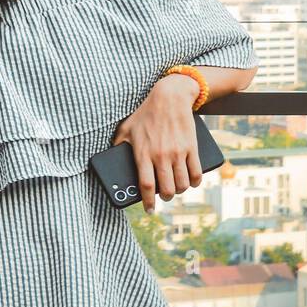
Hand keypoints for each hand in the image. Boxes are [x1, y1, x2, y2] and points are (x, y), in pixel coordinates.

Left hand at [110, 73, 202, 212]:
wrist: (170, 96)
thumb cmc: (145, 112)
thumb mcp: (126, 128)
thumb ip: (118, 144)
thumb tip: (110, 157)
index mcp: (143, 154)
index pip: (146, 186)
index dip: (148, 203)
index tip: (149, 210)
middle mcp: (161, 156)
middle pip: (167, 189)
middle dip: (166, 198)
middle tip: (165, 196)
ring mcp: (178, 153)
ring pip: (182, 184)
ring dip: (180, 190)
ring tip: (177, 188)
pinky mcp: (192, 148)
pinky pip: (197, 173)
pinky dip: (194, 182)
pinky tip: (191, 182)